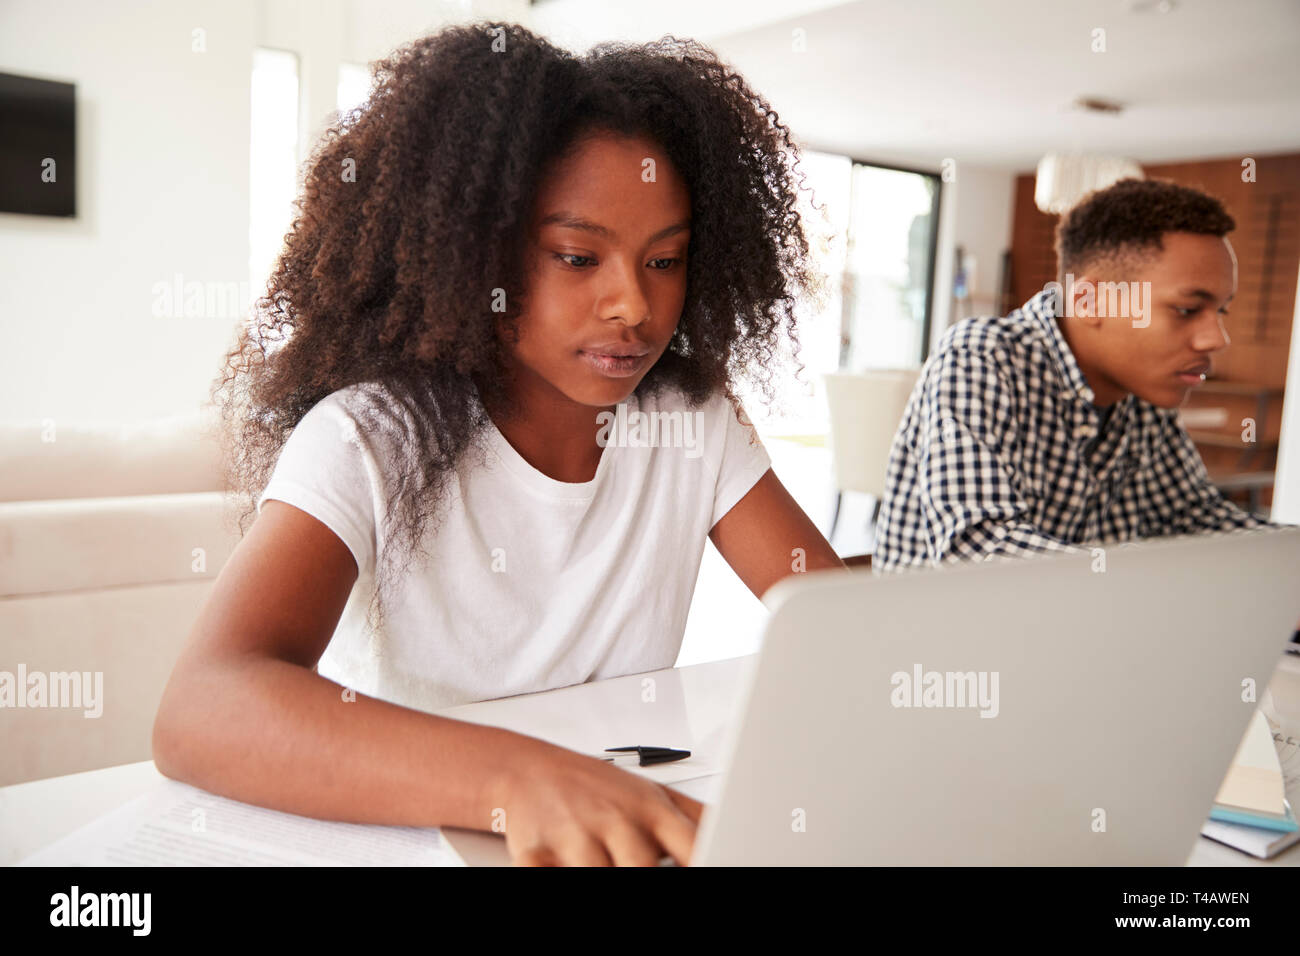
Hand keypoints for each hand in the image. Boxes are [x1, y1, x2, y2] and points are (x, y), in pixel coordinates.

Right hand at [489, 743, 703, 865]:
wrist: (528, 769)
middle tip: (635, 866)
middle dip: (643, 875)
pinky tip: (564, 866)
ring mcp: (574, 836)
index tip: (717, 863)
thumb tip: (734, 831)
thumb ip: (697, 820)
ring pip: (599, 877)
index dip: (709, 859)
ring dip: (602, 874)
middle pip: (643, 869)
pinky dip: (555, 876)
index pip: (694, 846)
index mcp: (651, 809)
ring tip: (605, 863)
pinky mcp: (533, 854)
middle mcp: (615, 821)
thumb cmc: (597, 788)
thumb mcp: (652, 793)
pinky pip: (547, 878)